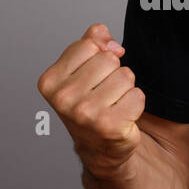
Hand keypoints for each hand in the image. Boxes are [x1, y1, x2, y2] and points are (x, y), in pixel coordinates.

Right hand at [36, 23, 145, 177]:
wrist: (98, 147)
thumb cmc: (89, 102)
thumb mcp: (81, 67)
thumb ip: (92, 41)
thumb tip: (111, 43)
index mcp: (50, 81)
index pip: (89, 44)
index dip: (98, 56)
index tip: (91, 76)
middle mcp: (63, 98)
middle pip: (109, 59)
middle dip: (113, 72)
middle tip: (103, 93)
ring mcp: (85, 114)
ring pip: (126, 75)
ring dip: (125, 88)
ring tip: (113, 103)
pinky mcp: (110, 126)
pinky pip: (138, 96)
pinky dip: (135, 103)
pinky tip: (122, 115)